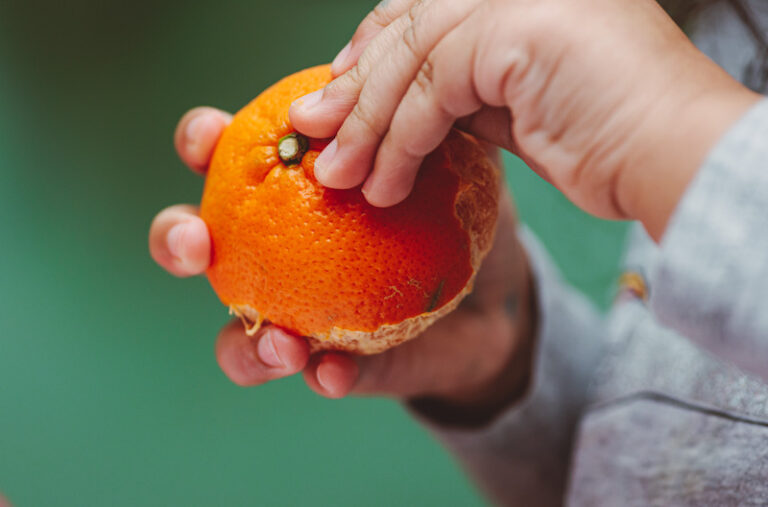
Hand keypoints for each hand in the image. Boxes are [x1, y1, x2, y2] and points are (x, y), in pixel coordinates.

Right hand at [149, 107, 535, 415]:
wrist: (500, 296)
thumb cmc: (462, 211)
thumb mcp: (455, 153)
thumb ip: (415, 117)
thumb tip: (373, 80)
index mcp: (294, 194)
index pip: (229, 157)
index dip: (202, 140)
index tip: (214, 133)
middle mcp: (281, 255)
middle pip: (199, 247)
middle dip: (175, 240)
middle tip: (196, 244)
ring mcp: (303, 316)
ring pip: (238, 339)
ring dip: (243, 346)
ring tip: (282, 346)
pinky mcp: (341, 366)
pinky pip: (318, 377)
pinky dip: (322, 376)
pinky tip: (334, 372)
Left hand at [289, 0, 759, 239]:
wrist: (676, 157)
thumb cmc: (608, 137)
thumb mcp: (518, 103)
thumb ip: (462, 90)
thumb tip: (398, 110)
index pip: (422, 10)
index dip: (371, 54)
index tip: (338, 101)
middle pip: (406, 26)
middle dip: (352, 90)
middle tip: (314, 138)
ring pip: (410, 58)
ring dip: (366, 125)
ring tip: (339, 178)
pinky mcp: (515, 29)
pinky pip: (431, 87)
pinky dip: (400, 138)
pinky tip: (386, 182)